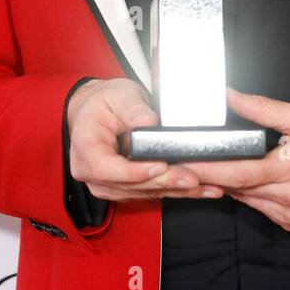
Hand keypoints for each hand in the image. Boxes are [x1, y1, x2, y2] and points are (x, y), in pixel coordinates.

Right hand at [66, 78, 224, 201]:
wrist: (97, 111)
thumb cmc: (105, 102)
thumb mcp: (119, 96)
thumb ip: (134, 110)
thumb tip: (149, 123)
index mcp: (85, 149)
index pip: (106, 168)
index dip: (134, 171)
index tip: (160, 166)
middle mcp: (92, 173)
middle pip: (130, 184)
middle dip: (164, 182)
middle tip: (192, 178)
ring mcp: (109, 184)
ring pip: (144, 193)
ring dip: (175, 190)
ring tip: (203, 186)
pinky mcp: (126, 188)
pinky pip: (151, 193)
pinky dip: (176, 191)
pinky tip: (200, 189)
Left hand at [172, 86, 289, 231]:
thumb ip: (263, 109)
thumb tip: (230, 96)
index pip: (238, 172)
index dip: (205, 168)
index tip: (181, 162)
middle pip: (237, 189)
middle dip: (211, 176)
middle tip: (187, 162)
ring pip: (247, 202)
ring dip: (232, 185)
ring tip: (218, 166)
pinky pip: (262, 210)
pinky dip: (253, 196)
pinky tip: (254, 180)